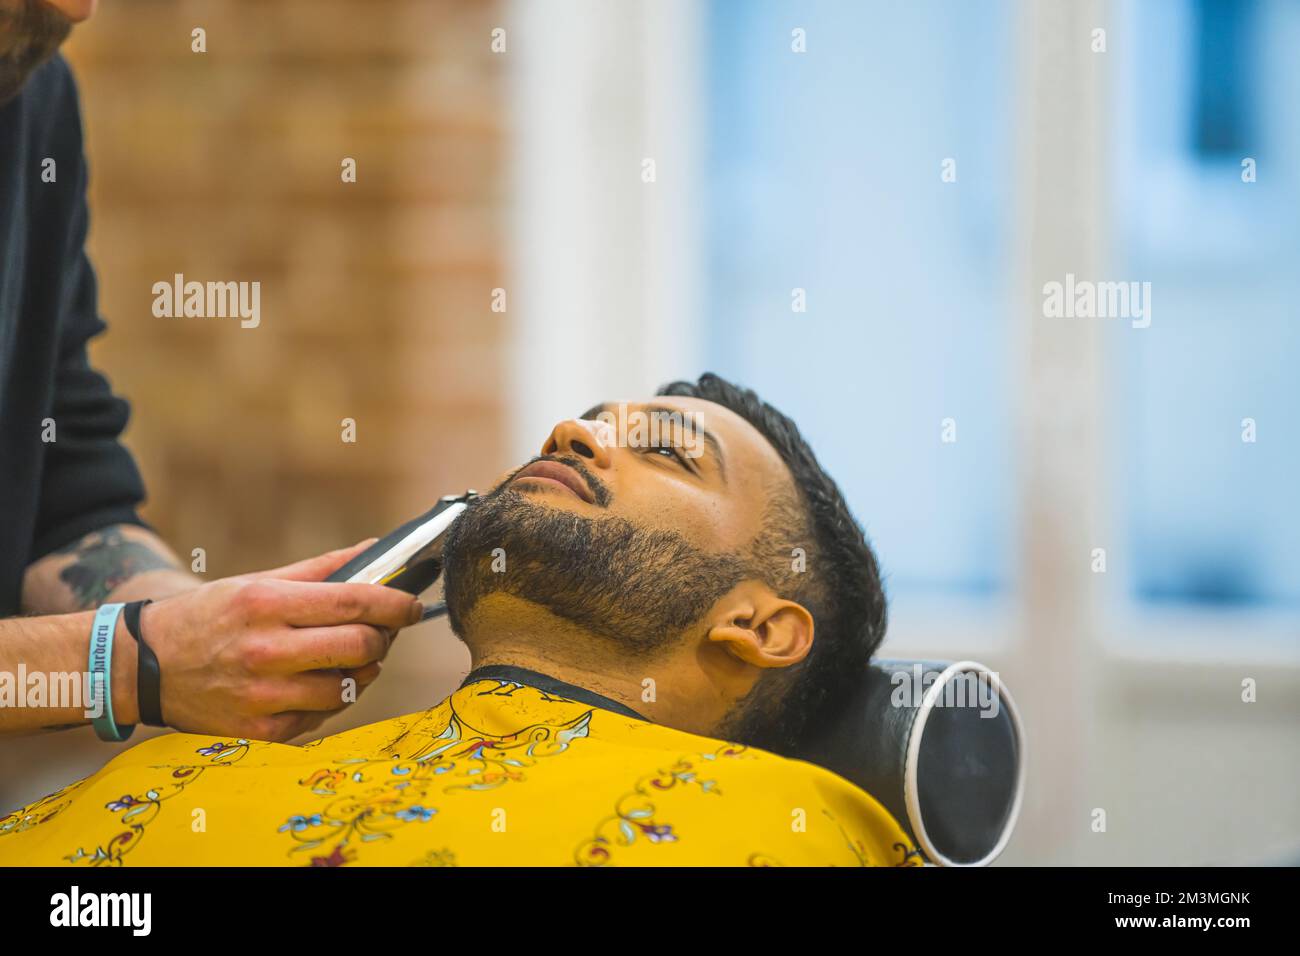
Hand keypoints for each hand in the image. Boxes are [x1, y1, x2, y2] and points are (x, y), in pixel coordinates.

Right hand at [129, 540, 420, 741]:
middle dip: (383, 639)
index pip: (354, 603)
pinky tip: (315, 683)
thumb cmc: (208, 617)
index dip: (395, 604)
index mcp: (267, 605)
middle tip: (382, 632)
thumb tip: (376, 551)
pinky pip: (323, 717)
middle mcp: (265, 652)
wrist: (143, 667)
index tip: (412, 604)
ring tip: (346, 658)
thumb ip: (321, 569)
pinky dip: (331, 699)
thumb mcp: (258, 581)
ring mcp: (263, 697)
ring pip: (348, 688)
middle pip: (360, 647)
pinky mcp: (261, 731)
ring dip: (360, 672)